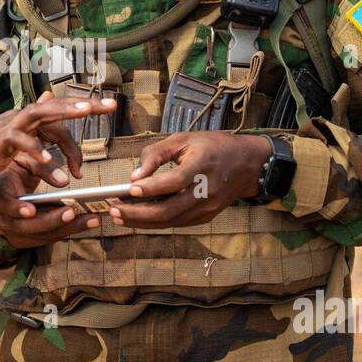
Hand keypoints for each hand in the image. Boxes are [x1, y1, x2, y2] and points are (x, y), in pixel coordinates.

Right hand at [0, 93, 116, 196]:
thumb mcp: (6, 140)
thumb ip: (30, 125)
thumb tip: (47, 98)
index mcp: (20, 122)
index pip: (54, 111)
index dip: (81, 109)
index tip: (110, 107)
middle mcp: (14, 120)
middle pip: (51, 106)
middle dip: (81, 105)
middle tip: (109, 106)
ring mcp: (3, 132)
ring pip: (36, 118)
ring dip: (61, 122)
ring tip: (83, 126)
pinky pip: (16, 145)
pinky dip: (34, 151)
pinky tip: (49, 163)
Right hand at [0, 164, 102, 248]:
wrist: (2, 190)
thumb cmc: (15, 172)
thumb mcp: (25, 161)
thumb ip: (42, 167)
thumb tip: (63, 181)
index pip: (4, 203)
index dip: (17, 208)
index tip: (32, 210)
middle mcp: (3, 217)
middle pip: (26, 226)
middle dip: (51, 221)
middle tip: (72, 212)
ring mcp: (12, 232)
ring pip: (39, 237)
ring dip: (67, 229)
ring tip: (91, 219)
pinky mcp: (23, 240)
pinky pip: (45, 240)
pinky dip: (66, 232)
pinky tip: (85, 223)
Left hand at [107, 131, 272, 228]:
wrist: (247, 164)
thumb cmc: (212, 147)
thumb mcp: (183, 139)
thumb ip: (156, 154)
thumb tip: (135, 176)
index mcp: (202, 165)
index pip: (174, 181)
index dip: (151, 188)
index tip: (129, 189)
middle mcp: (206, 191)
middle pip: (169, 210)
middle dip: (138, 213)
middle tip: (114, 209)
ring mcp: (207, 207)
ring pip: (170, 221)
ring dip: (142, 222)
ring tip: (119, 216)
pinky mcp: (205, 217)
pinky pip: (176, 223)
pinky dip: (155, 223)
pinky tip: (137, 218)